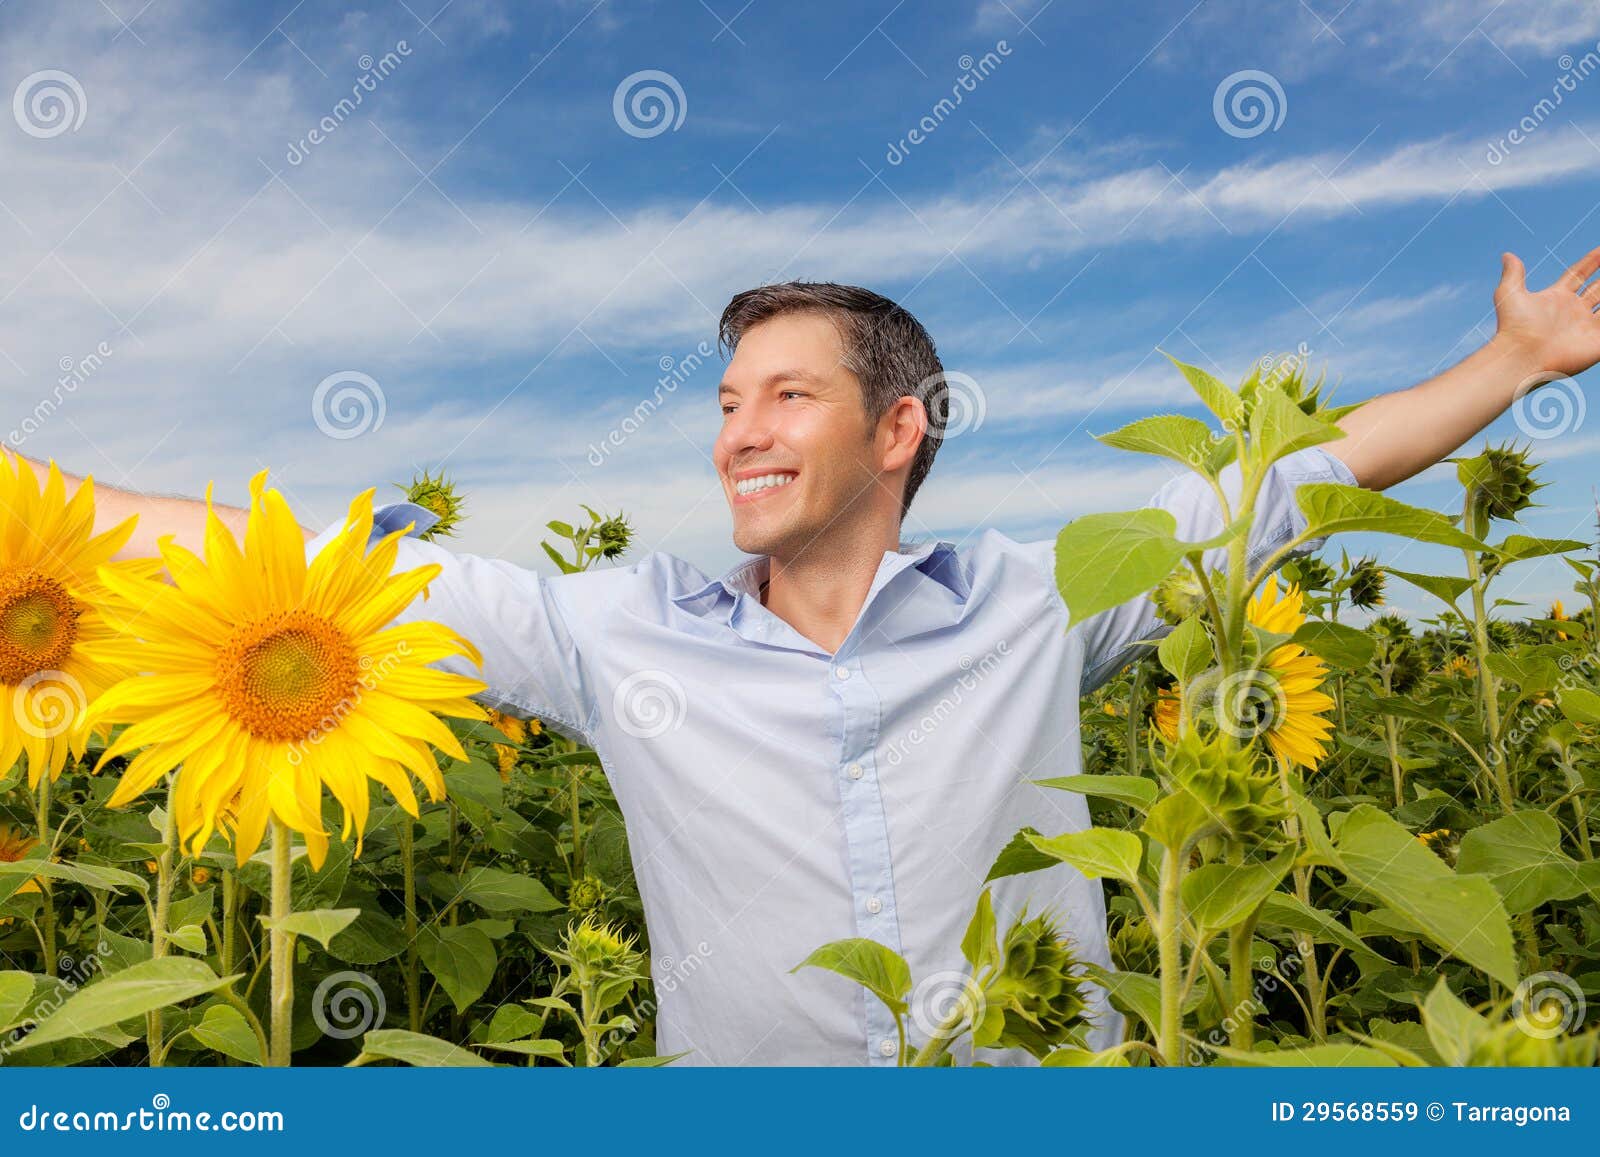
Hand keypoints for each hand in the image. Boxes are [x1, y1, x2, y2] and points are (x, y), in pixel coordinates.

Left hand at [1492, 245, 1599, 379]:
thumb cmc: (1514, 327)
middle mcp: (1574, 311)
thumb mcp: (1510, 294)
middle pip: (1598, 288)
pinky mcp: (1596, 343)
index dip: (1591, 261)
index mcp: (1558, 298)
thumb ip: (1513, 273)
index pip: (1579, 274)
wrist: (1521, 356)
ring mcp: (1586, 326)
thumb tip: (1507, 255)